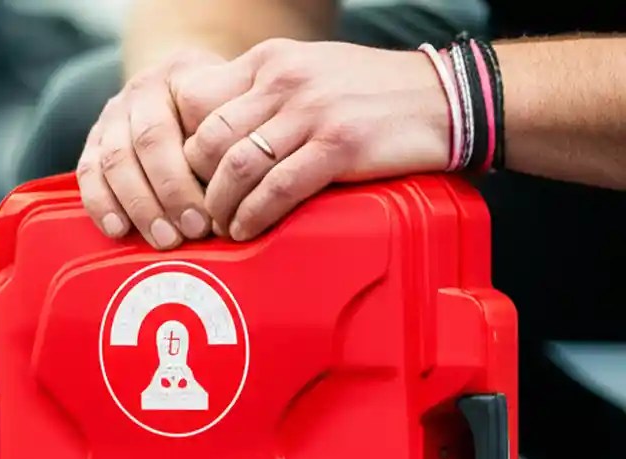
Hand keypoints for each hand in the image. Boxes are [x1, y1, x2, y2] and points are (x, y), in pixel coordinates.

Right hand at [76, 49, 252, 248]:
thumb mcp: (236, 104)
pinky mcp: (93, 142)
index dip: (197, 168)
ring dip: (139, 205)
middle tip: (193, 231)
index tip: (215, 209)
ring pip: (115, 160)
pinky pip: (88, 173)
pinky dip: (101, 204)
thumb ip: (236, 132)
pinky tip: (119, 230)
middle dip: (171, 192)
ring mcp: (112, 115)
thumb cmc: (217, 110)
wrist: (177, 90)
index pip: (189, 115)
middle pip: (149, 141)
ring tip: (163, 239)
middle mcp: (141, 90)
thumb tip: (240, 183)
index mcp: (181, 74)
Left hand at [180, 39, 449, 240]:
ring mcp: (313, 112)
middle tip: (196, 211)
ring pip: (237, 166)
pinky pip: (278, 189)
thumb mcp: (309, 73)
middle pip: (209, 138)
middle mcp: (286, 81)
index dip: (181, 145)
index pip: (198, 101)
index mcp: (271, 60)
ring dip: (221, 206)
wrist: (446, 99)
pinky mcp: (339, 146)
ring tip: (221, 226)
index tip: (184, 176)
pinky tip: (248, 229)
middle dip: (195, 183)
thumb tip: (211, 137)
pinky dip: (255, 215)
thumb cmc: (371, 95)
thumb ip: (262, 95)